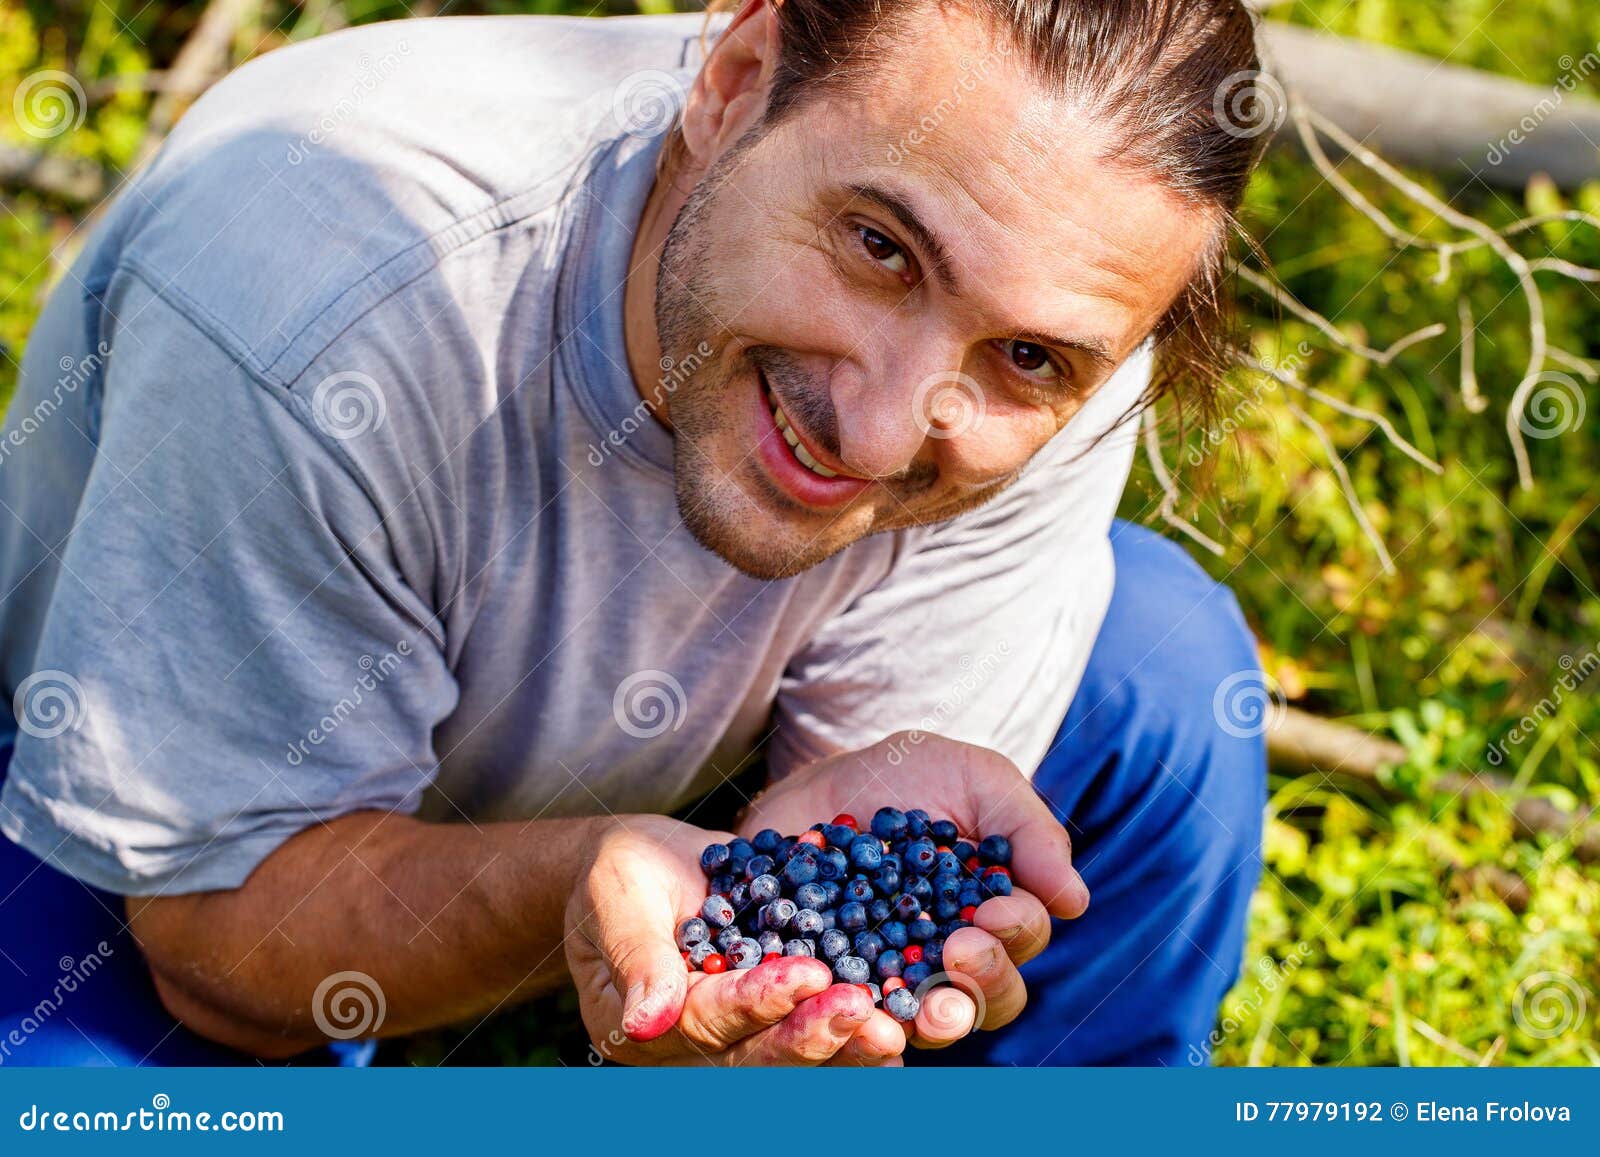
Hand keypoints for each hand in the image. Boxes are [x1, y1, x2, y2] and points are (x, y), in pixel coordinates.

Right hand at [564, 815, 906, 1064]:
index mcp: (652, 1024)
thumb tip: (646, 1024)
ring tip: (898, 1027)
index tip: (808, 975)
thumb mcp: (617, 897)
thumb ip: (637, 957)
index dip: (759, 1002)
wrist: (645, 862)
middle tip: (867, 1012)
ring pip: (798, 1047)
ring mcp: (743, 1031)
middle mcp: (701, 1043)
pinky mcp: (779, 1008)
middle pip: (761, 1053)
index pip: (710, 1022)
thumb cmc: (617, 874)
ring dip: (848, 1041)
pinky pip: (820, 1021)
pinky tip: (907, 1019)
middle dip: (815, 1034)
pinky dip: (860, 1024)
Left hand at [738, 731, 1088, 1048]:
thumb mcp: (977, 780)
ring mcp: (895, 978)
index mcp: (996, 913)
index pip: (1022, 940)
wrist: (822, 782)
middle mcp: (953, 958)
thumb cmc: (910, 776)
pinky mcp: (837, 985)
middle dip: (982, 981)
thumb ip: (1029, 833)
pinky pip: (852, 1021)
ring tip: (920, 1006)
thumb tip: (1075, 901)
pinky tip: (852, 1005)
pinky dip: (857, 1024)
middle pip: (986, 998)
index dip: (1016, 932)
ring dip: (930, 1020)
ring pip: (926, 1023)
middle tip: (960, 949)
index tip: (994, 910)